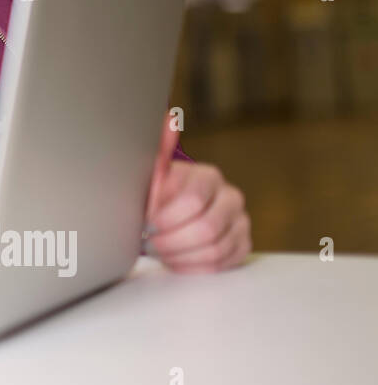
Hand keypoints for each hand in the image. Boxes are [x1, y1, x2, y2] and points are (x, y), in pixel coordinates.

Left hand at [144, 120, 250, 272]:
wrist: (168, 213)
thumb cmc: (156, 194)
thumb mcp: (151, 173)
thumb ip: (159, 150)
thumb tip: (170, 119)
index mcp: (209, 177)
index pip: (194, 199)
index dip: (165, 216)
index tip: (143, 222)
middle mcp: (231, 197)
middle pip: (207, 228)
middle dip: (171, 239)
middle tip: (147, 242)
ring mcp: (240, 222)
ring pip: (214, 249)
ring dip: (179, 255)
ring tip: (157, 250)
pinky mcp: (241, 245)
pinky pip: (221, 264)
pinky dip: (192, 265)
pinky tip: (174, 259)